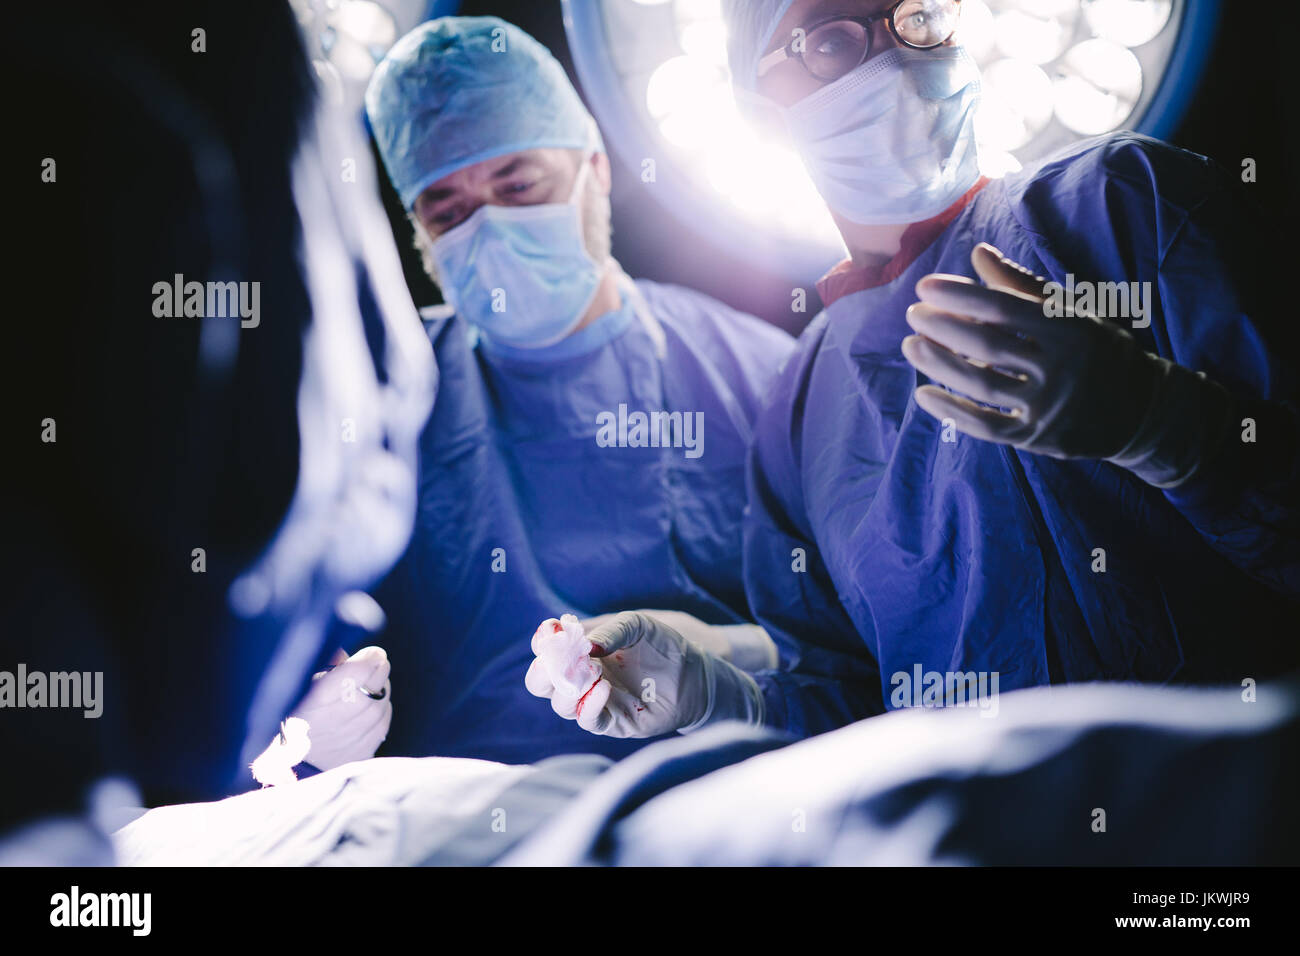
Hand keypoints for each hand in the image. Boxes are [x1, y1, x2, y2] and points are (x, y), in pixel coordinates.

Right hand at [288, 646, 391, 770]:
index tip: (370, 654)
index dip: (370, 656)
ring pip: (384, 699)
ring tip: (362, 691)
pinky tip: (364, 712)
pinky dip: (379, 712)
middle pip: (379, 679)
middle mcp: (343, 715)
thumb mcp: (298, 686)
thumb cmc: (290, 719)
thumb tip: (344, 653)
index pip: (364, 666)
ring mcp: (356, 735)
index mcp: (322, 695)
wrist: (287, 768)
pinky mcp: (364, 750)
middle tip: (369, 667)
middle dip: (377, 669)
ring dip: (378, 690)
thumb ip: (321, 663)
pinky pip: (384, 722)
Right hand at [524, 611, 763, 737]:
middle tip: (554, 661)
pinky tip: (602, 688)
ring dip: (569, 687)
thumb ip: (609, 631)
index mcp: (581, 653)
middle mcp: (582, 679)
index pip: (547, 651)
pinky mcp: (613, 723)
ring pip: (561, 703)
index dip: (543, 643)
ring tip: (591, 670)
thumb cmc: (664, 645)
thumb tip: (584, 647)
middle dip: (543, 673)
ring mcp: (594, 702)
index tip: (549, 633)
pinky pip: (589, 721)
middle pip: (541, 684)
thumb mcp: (636, 625)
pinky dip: (589, 706)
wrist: (696, 674)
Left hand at [902, 244, 1229, 485]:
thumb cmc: (1100, 350)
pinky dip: (951, 411)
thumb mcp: (1073, 311)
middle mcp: (1061, 368)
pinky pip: (986, 426)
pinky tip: (923, 394)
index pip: (1004, 308)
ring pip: (982, 385)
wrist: (1143, 410)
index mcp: (1071, 329)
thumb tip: (978, 252)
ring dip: (939, 364)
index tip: (925, 285)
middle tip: (913, 314)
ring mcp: (1048, 407)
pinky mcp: (1036, 438)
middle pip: (987, 345)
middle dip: (942, 327)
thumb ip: (1022, 285)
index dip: (960, 295)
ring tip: (910, 346)